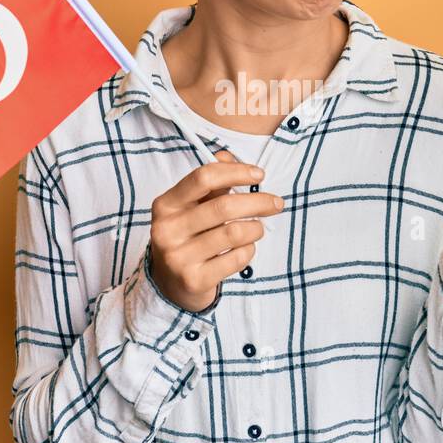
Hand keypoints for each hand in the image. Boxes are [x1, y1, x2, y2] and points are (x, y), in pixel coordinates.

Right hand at [148, 150, 284, 311]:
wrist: (170, 285)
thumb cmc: (187, 237)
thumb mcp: (191, 207)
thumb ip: (210, 182)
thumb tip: (229, 157)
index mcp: (166, 204)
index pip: (204, 177)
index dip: (236, 172)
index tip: (259, 175)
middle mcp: (167, 230)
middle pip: (224, 206)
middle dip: (258, 201)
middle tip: (276, 203)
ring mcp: (179, 257)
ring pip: (234, 233)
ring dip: (256, 229)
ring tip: (257, 229)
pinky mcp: (194, 280)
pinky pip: (236, 258)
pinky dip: (249, 250)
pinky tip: (245, 249)